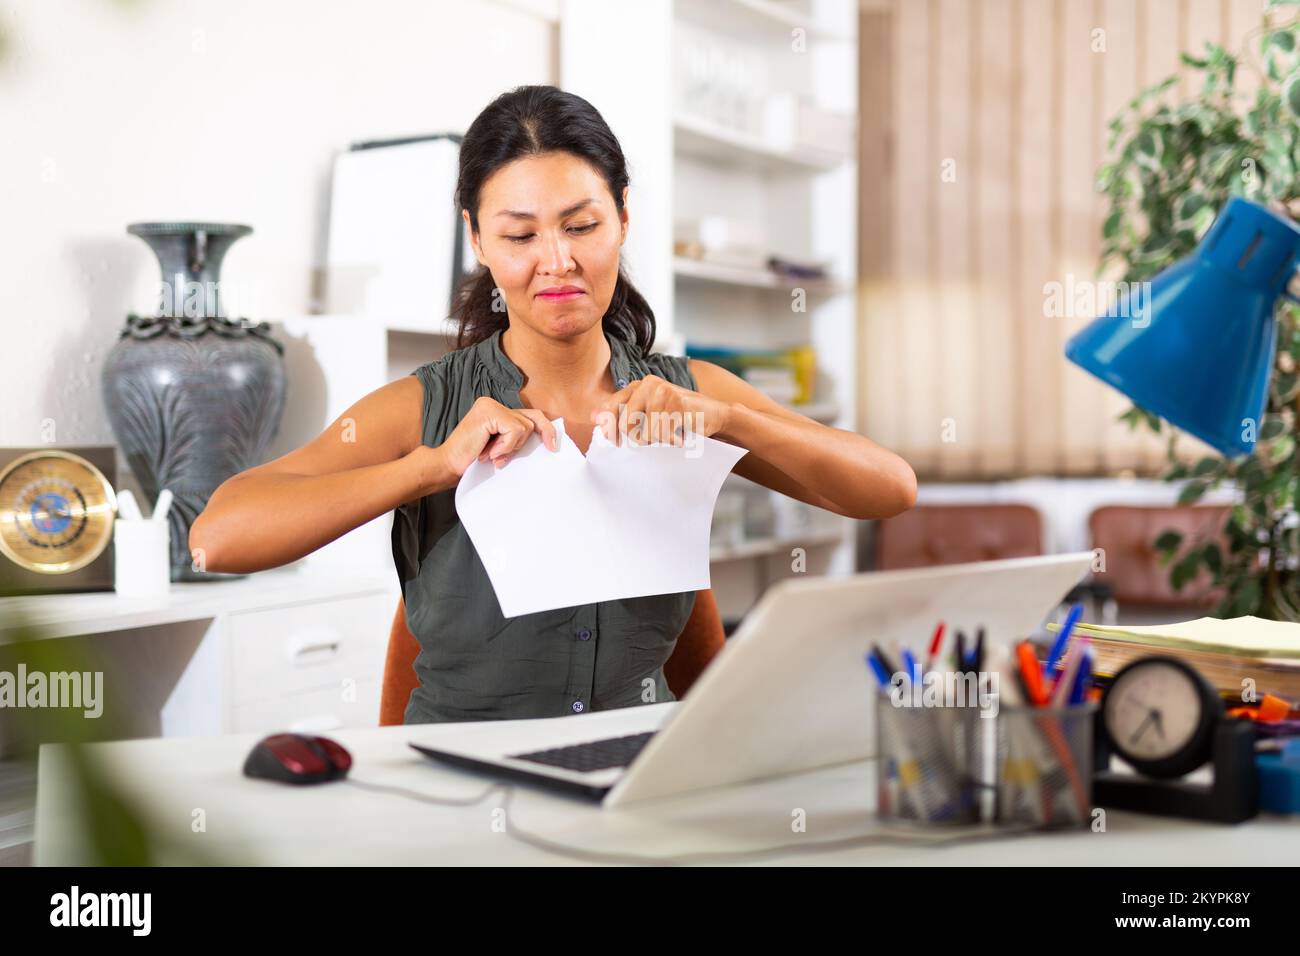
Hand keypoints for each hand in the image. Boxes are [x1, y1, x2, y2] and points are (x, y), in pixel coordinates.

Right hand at [439, 396, 559, 475]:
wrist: (448, 466)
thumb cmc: (472, 461)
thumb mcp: (500, 448)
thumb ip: (515, 439)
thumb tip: (544, 439)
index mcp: (495, 410)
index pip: (529, 415)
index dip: (545, 429)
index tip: (552, 445)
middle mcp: (492, 404)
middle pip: (533, 416)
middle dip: (543, 432)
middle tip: (551, 448)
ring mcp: (490, 406)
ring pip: (524, 426)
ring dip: (512, 447)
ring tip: (494, 456)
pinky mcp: (489, 413)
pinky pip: (515, 430)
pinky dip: (507, 446)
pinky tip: (490, 453)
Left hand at [589, 374, 732, 446]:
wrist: (713, 413)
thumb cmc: (678, 416)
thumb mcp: (649, 412)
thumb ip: (623, 413)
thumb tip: (593, 418)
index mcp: (637, 385)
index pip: (611, 408)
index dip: (610, 429)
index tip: (615, 442)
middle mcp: (647, 384)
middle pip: (625, 424)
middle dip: (639, 438)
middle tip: (655, 437)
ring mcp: (662, 390)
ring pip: (644, 432)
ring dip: (658, 440)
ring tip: (670, 433)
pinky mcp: (676, 401)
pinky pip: (661, 433)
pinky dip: (670, 440)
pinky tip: (680, 434)